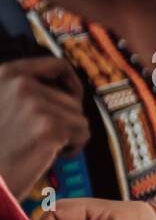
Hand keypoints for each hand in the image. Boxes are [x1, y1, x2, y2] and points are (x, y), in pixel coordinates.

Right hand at [0, 57, 88, 196]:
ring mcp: (36, 104)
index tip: (74, 97)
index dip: (72, 83)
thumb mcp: (2, 105)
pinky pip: (83, 133)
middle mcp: (21, 84)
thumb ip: (25, 91)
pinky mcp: (51, 126)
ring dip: (69, 135)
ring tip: (42, 147)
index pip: (57, 65)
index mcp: (6, 74)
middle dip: (67, 120)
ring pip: (79, 116)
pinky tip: (48, 155)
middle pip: (72, 98)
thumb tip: (64, 89)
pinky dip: (73, 148)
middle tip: (44, 137)